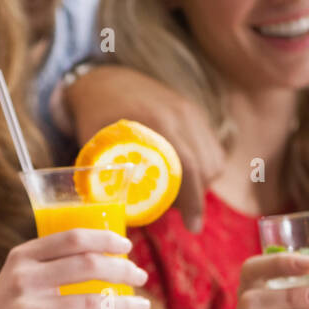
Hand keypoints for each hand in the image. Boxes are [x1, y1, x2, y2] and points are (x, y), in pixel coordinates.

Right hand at [0, 229, 149, 308]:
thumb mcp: (17, 285)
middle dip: (123, 270)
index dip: (105, 239)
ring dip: (126, 304)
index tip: (127, 247)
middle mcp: (22, 278)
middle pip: (88, 265)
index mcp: (21, 258)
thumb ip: (47, 269)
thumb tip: (100, 258)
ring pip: (92, 302)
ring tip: (143, 306)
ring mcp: (28, 308)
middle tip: (140, 278)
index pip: (72, 238)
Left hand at [65, 65, 224, 232]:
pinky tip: (184, 174)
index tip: (192, 227)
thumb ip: (103, 177)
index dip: (193, 200)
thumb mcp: (93, 145)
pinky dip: (205, 166)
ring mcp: (191, 110)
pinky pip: (213, 147)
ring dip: (202, 182)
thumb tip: (115, 218)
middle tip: (177, 212)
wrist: (104, 80)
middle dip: (197, 196)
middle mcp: (181, 113)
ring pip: (214, 159)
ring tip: (175, 191)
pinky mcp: (195, 112)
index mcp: (157, 121)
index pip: (188, 166)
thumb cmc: (95, 116)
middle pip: (207, 166)